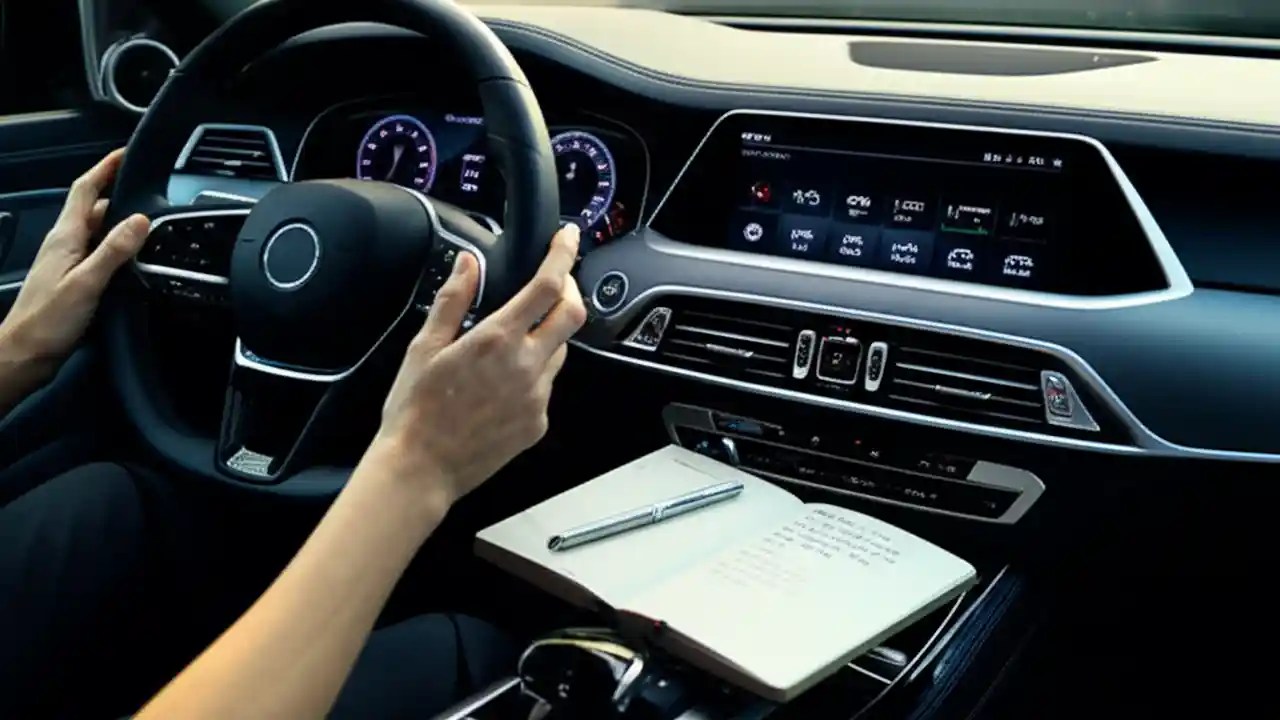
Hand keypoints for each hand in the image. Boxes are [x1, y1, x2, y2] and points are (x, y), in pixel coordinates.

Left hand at [0, 149, 149, 378]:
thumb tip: (141, 219)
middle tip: (150, 191)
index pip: (86, 190)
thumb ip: (114, 250)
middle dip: (120, 195)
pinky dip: (118, 248)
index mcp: (65, 237)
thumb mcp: (86, 283)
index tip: (125, 154)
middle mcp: (65, 244)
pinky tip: (134, 259)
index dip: (105, 168)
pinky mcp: (74, 281)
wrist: (24, 354)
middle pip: (94, 209)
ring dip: (120, 223)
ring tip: (150, 223)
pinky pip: (99, 253)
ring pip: (98, 231)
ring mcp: (68, 263)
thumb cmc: (48, 321)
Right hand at [372, 224, 586, 505]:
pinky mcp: (538, 423)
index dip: (564, 256)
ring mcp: (536, 398)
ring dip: (548, 336)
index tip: (568, 239)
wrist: (420, 470)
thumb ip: (453, 300)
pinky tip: (504, 384)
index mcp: (497, 340)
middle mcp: (526, 367)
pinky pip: (547, 387)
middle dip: (569, 292)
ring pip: (561, 352)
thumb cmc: (415, 411)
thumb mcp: (424, 347)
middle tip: (555, 285)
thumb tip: (467, 263)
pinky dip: (535, 374)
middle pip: (572, 316)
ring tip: (515, 341)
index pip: (548, 286)